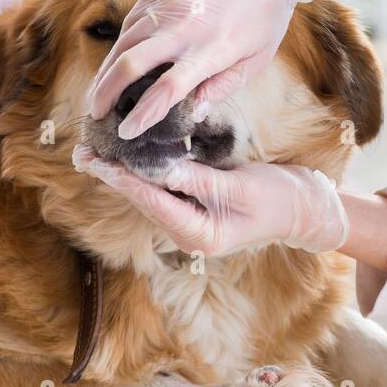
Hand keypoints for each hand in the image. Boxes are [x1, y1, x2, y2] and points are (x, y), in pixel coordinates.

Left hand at [72, 146, 348, 255]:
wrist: (304, 208)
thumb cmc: (278, 198)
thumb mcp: (241, 188)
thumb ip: (201, 181)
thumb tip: (164, 170)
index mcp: (199, 234)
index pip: (154, 202)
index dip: (124, 179)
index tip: (98, 161)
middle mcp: (189, 232)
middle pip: (144, 200)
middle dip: (114, 175)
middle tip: (83, 152)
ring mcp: (192, 221)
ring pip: (150, 194)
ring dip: (125, 172)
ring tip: (95, 152)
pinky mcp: (197, 206)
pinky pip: (165, 189)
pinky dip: (146, 171)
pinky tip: (130, 156)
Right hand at [86, 0, 312, 139]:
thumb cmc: (263, 18)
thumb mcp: (255, 59)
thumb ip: (223, 86)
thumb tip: (193, 114)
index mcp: (216, 48)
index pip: (170, 87)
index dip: (144, 113)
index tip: (126, 131)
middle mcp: (188, 24)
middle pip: (132, 63)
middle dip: (106, 93)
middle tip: (95, 115)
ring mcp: (170, 1)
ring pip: (123, 41)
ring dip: (106, 71)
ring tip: (100, 93)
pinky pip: (132, 20)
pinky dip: (120, 44)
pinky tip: (117, 61)